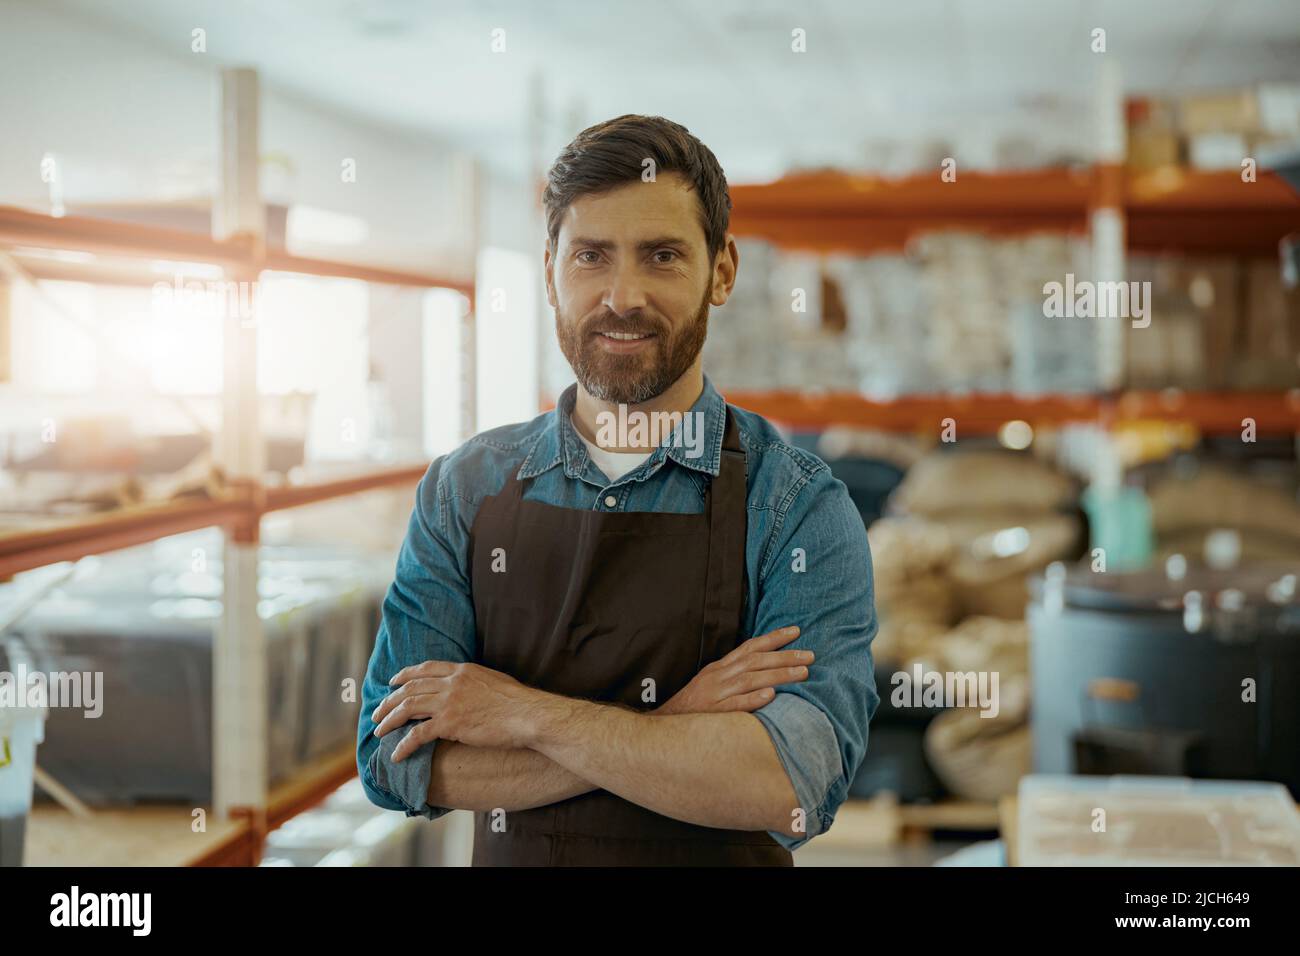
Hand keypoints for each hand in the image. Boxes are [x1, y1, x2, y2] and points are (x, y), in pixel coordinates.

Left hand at [372, 661, 539, 759]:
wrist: (527, 714)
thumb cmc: (518, 702)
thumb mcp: (492, 681)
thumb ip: (474, 682)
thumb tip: (467, 689)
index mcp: (462, 671)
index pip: (426, 668)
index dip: (405, 675)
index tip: (393, 682)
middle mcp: (452, 683)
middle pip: (410, 688)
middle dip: (389, 701)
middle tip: (377, 714)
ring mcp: (449, 702)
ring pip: (407, 708)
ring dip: (389, 720)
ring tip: (379, 732)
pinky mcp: (450, 723)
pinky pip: (418, 734)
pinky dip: (404, 745)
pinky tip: (397, 755)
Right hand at [657, 626, 811, 715]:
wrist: (664, 724)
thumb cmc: (694, 707)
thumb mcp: (712, 683)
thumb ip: (735, 676)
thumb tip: (765, 674)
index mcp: (720, 668)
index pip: (750, 647)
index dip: (773, 637)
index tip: (796, 631)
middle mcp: (719, 676)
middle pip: (755, 661)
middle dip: (785, 656)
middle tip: (810, 656)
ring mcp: (716, 694)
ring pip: (751, 680)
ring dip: (778, 675)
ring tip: (802, 673)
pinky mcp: (714, 713)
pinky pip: (735, 705)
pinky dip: (753, 699)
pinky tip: (771, 696)